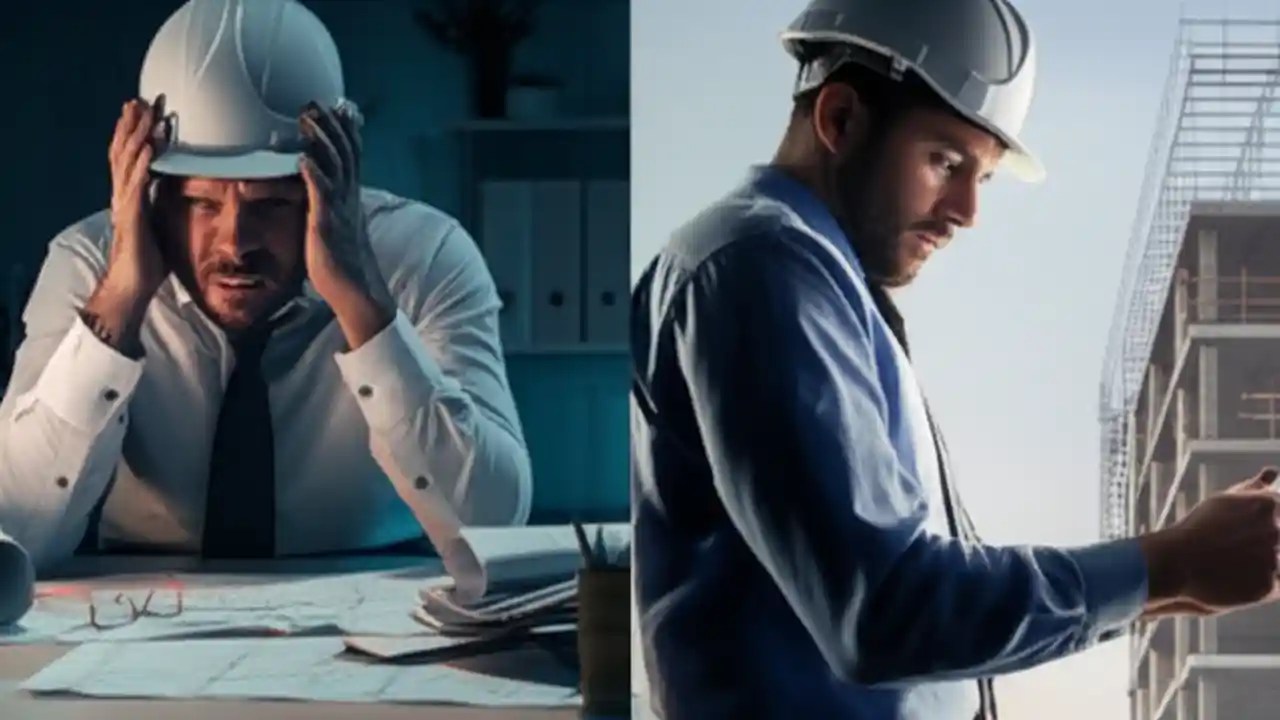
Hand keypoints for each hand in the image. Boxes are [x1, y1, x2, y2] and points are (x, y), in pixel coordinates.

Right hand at [105, 96, 168, 300]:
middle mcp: (123, 194)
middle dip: (132, 124)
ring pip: (128, 161)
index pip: (131, 156)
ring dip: (138, 135)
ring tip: (146, 114)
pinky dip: (143, 163)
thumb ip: (164, 203)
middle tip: (140, 99)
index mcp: (130, 195)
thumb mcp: (161, 223)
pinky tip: (150, 147)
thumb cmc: (149, 258)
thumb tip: (177, 189)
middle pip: (124, 150)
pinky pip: (137, 184)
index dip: (135, 132)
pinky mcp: (132, 215)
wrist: (133, 284)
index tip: (144, 111)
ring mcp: (125, 203)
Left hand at [298, 102, 393, 346]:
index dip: (347, 131)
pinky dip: (314, 176)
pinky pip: (322, 197)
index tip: (340, 107)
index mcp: (351, 200)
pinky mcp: (328, 228)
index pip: (353, 158)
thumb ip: (330, 207)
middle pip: (345, 155)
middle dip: (333, 127)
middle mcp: (349, 201)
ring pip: (335, 169)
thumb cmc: (342, 266)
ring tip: (309, 120)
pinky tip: (304, 160)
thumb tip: (322, 192)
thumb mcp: (337, 228)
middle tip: (318, 102)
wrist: (358, 295)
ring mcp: (340, 213)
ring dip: (323, 142)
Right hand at [1145, 467, 1279, 614]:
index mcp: (1269, 505)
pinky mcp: (1269, 586)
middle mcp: (1277, 530)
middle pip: (1279, 539)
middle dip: (1262, 544)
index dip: (1263, 525)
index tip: (1246, 532)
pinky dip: (1257, 585)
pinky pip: (1273, 586)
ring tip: (1234, 565)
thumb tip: (1272, 471)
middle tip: (1236, 549)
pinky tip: (1235, 579)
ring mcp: (1275, 559)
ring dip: (1262, 565)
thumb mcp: (1224, 501)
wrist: (1175, 561)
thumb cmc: (1197, 528)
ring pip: (1278, 564)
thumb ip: (1254, 488)